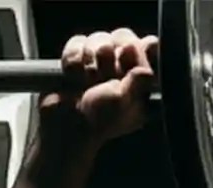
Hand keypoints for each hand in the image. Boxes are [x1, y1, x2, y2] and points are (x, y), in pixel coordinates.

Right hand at [40, 29, 158, 144]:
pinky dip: (73, 58)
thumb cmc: (96, 121)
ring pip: (100, 38)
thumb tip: (147, 67)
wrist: (62, 126)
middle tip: (104, 76)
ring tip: (87, 81)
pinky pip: (77, 42)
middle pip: (123, 37)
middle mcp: (124, 70)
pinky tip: (73, 76)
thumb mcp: (122, 103)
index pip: (150, 47)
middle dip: (110, 55)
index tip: (127, 57)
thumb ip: (136, 82)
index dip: (138, 49)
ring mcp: (100, 63)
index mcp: (142, 81)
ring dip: (90, 60)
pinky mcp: (78, 59)